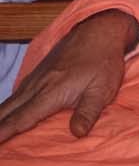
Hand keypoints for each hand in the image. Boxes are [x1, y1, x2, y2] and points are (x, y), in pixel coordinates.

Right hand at [0, 9, 138, 144]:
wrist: (99, 31)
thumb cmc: (103, 61)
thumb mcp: (102, 89)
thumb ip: (88, 112)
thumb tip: (77, 134)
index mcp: (50, 93)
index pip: (21, 119)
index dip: (3, 134)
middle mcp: (36, 86)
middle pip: (7, 112)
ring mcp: (35, 78)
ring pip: (9, 102)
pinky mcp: (38, 73)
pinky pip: (16, 94)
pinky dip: (6, 107)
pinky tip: (5, 114)